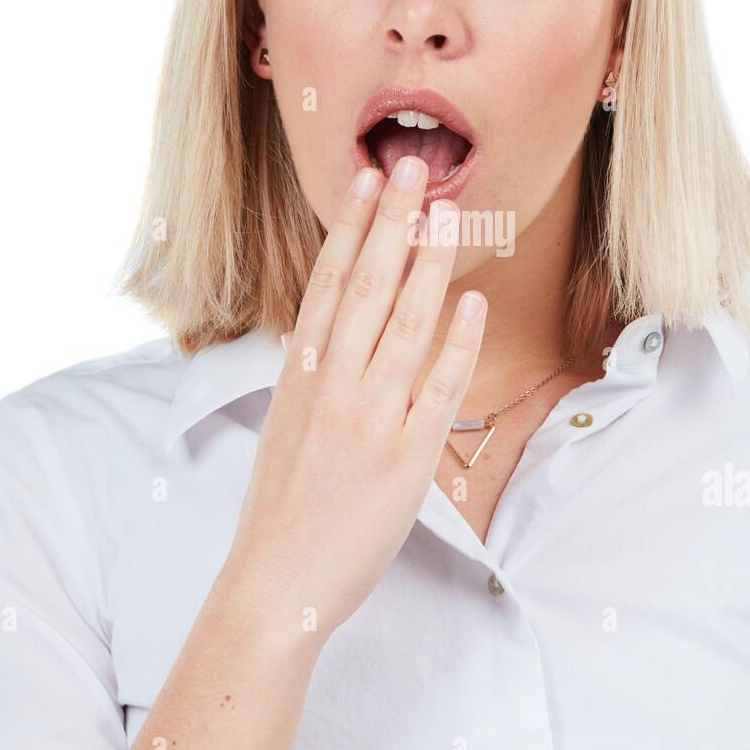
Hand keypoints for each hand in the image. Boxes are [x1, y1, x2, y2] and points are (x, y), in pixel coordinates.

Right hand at [226, 154, 486, 641]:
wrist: (278, 584)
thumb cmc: (282, 508)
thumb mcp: (284, 424)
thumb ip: (311, 374)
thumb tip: (325, 327)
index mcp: (299, 376)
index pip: (327, 285)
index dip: (350, 229)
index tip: (366, 182)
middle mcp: (331, 387)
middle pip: (366, 288)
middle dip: (392, 223)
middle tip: (413, 166)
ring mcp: (369, 418)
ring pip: (404, 325)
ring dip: (428, 264)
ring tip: (449, 212)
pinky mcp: (405, 457)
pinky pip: (437, 389)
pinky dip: (456, 343)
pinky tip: (471, 302)